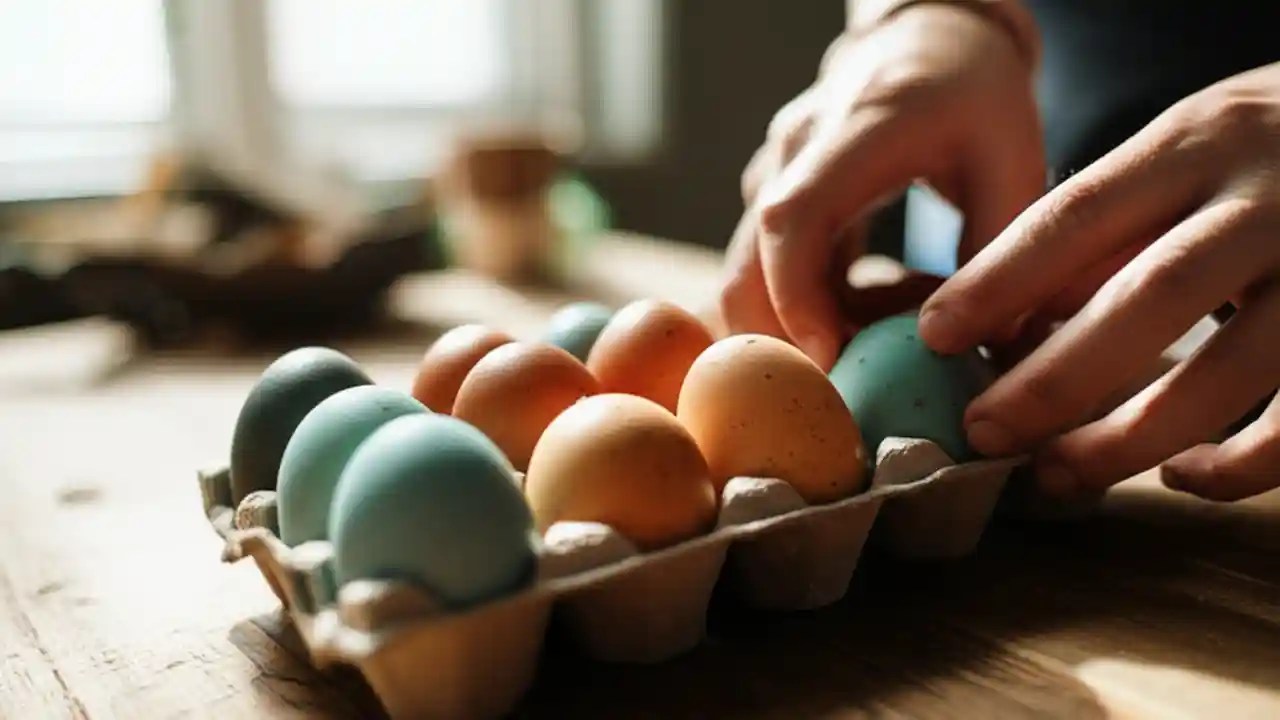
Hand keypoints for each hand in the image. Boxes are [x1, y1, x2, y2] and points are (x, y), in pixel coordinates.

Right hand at [720, 4, 1043, 369]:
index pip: (794, 218)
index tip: (827, 355)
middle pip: (745, 262)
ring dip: (790, 330)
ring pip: (743, 274)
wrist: (924, 34)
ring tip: (862, 357)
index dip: (797, 294)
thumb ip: (1000, 245)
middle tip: (840, 391)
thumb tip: (991, 345)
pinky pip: (763, 269)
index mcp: (855, 132)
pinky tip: (856, 325)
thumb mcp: (1013, 156)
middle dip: (779, 339)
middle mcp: (793, 151)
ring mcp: (772, 173)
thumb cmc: (972, 91)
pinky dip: (799, 310)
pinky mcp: (771, 197)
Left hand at [921, 62, 1279, 501]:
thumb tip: (1007, 321)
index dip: (999, 280)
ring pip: (1233, 368)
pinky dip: (1241, 463)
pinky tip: (1182, 475)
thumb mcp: (1189, 151)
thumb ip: (1110, 226)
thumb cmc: (1269, 149)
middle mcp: (1268, 199)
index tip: (933, 335)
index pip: (1078, 214)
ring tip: (1055, 472)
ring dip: (1132, 434)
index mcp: (1199, 142)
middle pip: (1154, 295)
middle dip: (1057, 377)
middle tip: (982, 431)